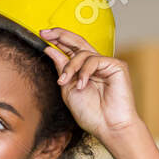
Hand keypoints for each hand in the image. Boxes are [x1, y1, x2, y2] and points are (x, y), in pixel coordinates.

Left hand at [39, 27, 142, 144]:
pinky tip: (82, 85)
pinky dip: (84, 72)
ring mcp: (106, 64)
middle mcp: (95, 64)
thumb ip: (61, 69)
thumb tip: (50, 49)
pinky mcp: (117, 66)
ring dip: (70, 67)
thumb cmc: (90, 113)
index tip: (42, 34)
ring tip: (64, 82)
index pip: (70, 49)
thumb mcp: (68, 89)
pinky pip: (95, 60)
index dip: (57, 40)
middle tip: (46, 33)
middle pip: (78, 42)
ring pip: (83, 53)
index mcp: (83, 70)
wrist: (107, 126)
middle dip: (61, 35)